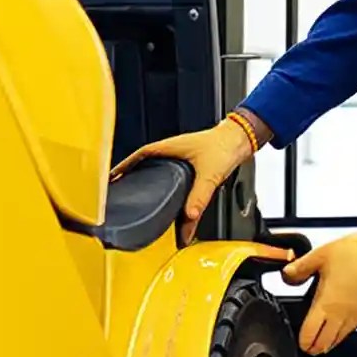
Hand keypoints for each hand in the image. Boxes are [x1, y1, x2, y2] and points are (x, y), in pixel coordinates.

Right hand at [111, 117, 254, 242]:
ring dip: (156, 190)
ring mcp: (184, 162)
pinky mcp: (195, 171)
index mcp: (170, 148)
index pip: (140, 156)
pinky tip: (177, 213)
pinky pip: (179, 186)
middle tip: (123, 193)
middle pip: (148, 169)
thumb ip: (199, 195)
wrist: (243, 140)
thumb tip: (189, 215)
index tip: (114, 177)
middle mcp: (174, 154)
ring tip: (145, 206)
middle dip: (136, 181)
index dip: (125, 166)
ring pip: (164, 179)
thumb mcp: (210, 173)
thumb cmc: (225, 146)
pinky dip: (175, 198)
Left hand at [281, 215, 356, 353]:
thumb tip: (287, 274)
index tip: (299, 341)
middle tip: (307, 345)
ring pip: (340, 339)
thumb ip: (300, 267)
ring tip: (321, 340)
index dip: (302, 341)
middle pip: (325, 344)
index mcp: (327, 303)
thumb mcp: (320, 256)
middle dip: (314, 347)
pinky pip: (354, 328)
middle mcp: (343, 314)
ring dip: (329, 342)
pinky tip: (340, 324)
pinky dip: (343, 332)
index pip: (310, 334)